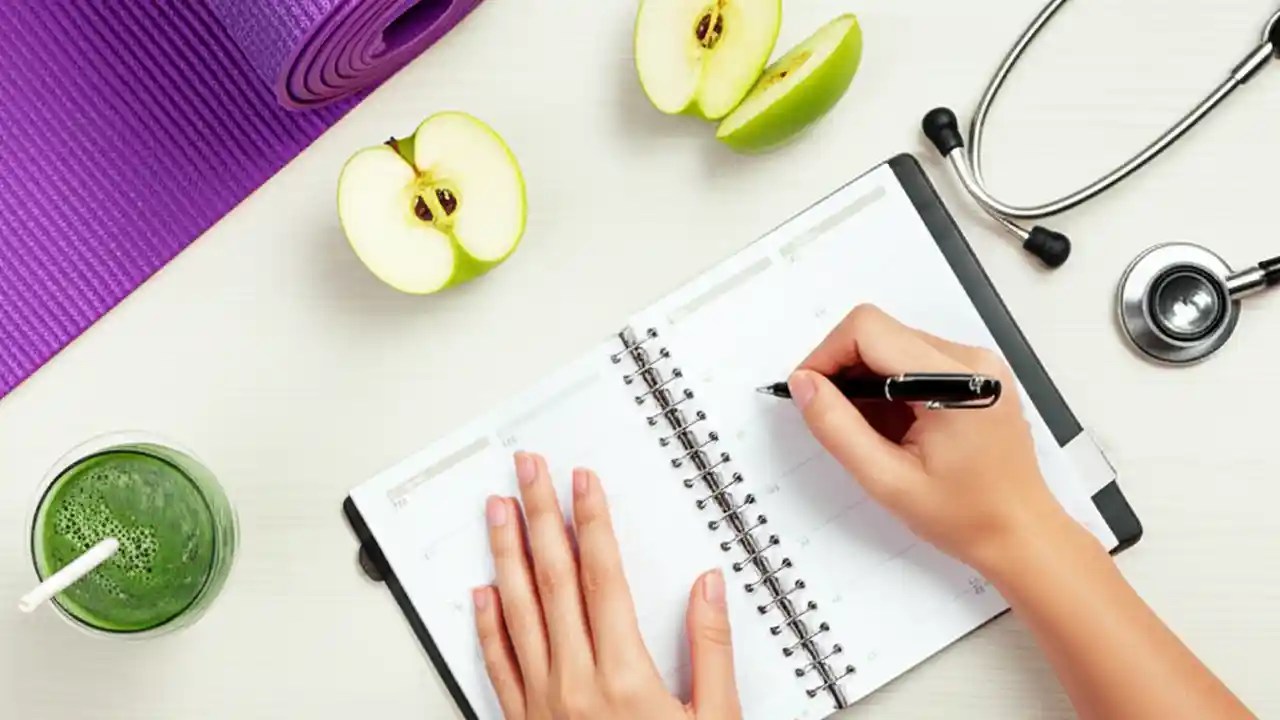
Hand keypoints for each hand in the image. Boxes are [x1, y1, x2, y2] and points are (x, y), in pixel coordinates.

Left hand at [473, 451, 741, 719]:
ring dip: (507, 553)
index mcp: (625, 679)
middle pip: (554, 581)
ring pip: (518, 612)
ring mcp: (542, 705)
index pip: (603, 578)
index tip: (582, 483)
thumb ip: (712, 651)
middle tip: (529, 471)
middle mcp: (575, 686)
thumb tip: (709, 587)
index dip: (592, 522)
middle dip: (542, 515)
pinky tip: (483, 591)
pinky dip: (488, 624)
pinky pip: (498, 665)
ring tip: (500, 509)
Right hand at [787, 305, 1078, 576]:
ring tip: (870, 431)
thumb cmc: (965, 516)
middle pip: (880, 331)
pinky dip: (890, 386)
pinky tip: (894, 427)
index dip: (826, 354)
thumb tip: (803, 384)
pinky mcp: (976, 374)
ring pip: (894, 343)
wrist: (1021, 533)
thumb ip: (838, 427)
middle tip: (834, 419)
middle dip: (843, 369)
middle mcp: (972, 359)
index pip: (869, 329)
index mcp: (956, 380)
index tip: (809, 393)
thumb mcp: (887, 479)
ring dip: (867, 380)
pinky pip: (915, 360)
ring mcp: (978, 364)